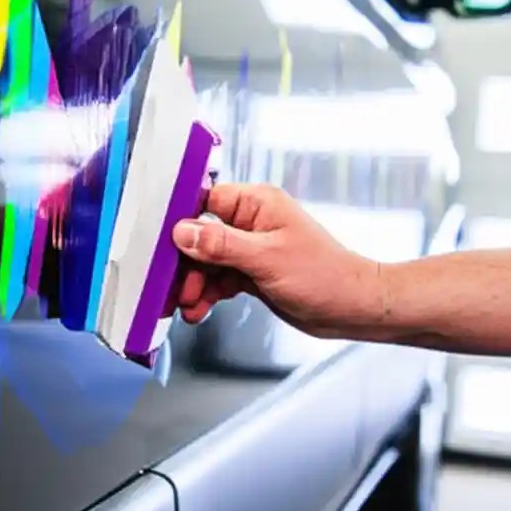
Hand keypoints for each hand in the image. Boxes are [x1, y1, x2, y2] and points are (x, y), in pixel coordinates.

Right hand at [172, 183, 385, 337]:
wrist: (351, 309)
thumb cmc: (324, 275)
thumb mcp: (266, 258)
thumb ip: (221, 245)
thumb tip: (183, 232)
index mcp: (257, 204)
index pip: (205, 201)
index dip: (180, 220)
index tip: (159, 242)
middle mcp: (251, 222)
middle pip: (200, 235)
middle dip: (184, 263)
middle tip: (173, 287)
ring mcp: (250, 248)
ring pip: (206, 261)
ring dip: (193, 283)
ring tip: (186, 305)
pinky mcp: (252, 272)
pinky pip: (218, 279)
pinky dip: (207, 294)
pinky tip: (199, 309)